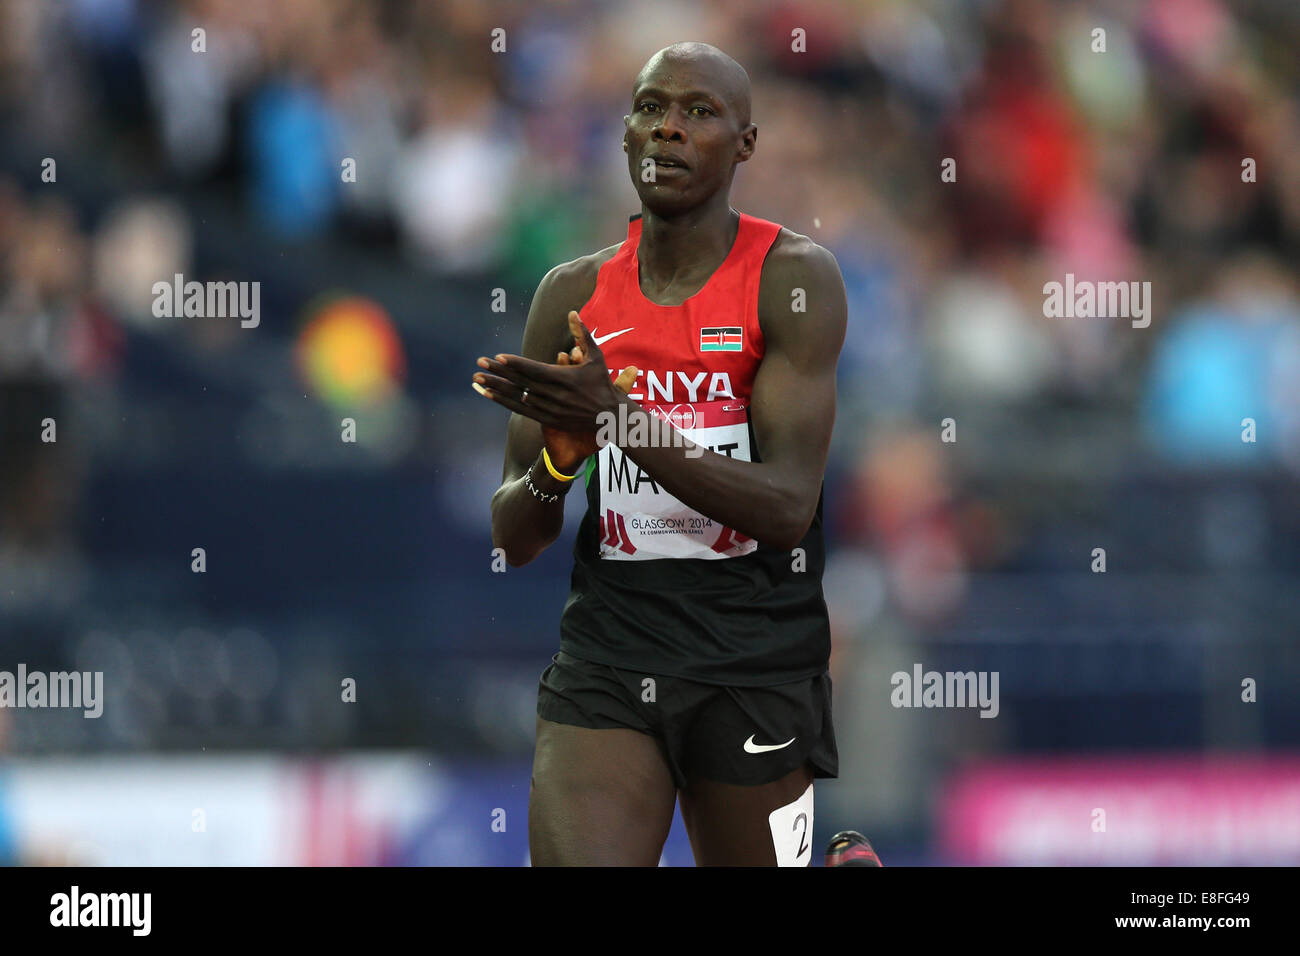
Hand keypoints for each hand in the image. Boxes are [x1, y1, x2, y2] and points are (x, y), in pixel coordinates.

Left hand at [473, 311, 637, 449]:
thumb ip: (582, 334)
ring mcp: (550, 409)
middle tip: (479, 364)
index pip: (535, 370)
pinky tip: (488, 394)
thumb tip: (572, 312)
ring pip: (517, 398)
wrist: (609, 417)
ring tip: (476, 381)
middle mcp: (555, 396)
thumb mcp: (596, 357)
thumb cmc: (602, 383)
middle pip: (522, 383)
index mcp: (566, 379)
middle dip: (499, 374)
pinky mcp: (547, 419)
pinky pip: (520, 410)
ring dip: (495, 389)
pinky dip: (503, 402)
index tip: (498, 357)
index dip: (516, 364)